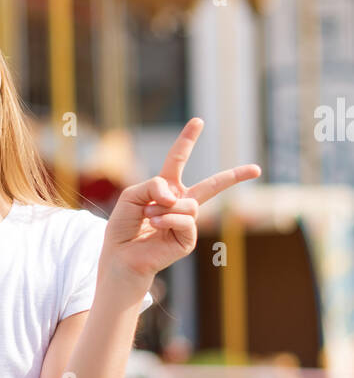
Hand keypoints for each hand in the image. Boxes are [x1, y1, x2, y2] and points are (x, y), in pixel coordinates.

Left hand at [100, 117, 261, 286]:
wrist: (120, 256)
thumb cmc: (123, 226)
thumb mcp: (132, 195)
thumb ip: (153, 185)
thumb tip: (175, 195)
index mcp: (166, 188)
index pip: (178, 160)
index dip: (187, 140)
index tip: (198, 121)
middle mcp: (180, 203)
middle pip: (212, 186)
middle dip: (235, 176)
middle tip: (256, 169)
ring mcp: (186, 221)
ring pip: (189, 204)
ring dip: (163, 208)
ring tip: (148, 217)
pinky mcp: (188, 239)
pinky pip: (185, 219)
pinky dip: (167, 219)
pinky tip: (155, 226)